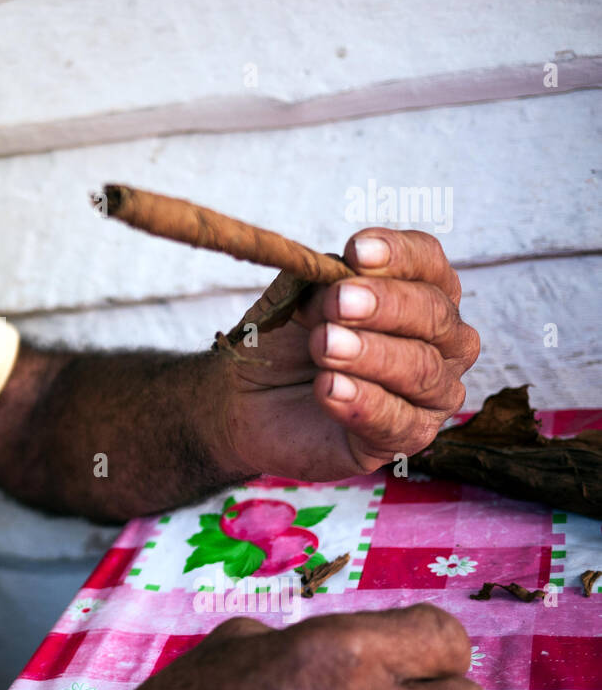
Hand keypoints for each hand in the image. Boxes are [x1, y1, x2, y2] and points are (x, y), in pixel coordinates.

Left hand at [213, 229, 479, 481]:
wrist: (248, 399)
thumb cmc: (286, 341)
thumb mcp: (297, 298)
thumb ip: (323, 282)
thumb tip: (342, 274)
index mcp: (421, 291)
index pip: (428, 262)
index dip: (397, 254)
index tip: (356, 251)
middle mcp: (441, 341)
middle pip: (433, 314)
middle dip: (383, 305)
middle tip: (336, 303)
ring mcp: (431, 393)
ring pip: (421, 369)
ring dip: (370, 354)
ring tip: (324, 345)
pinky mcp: (405, 438)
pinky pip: (399, 422)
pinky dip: (364, 403)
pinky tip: (329, 388)